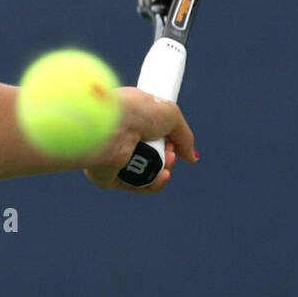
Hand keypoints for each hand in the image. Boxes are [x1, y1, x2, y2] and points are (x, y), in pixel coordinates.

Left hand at [82, 88, 198, 192]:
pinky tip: (163, 175)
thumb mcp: (171, 114)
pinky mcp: (106, 176)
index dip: (168, 139)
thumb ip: (184, 137)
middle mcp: (120, 137)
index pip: (152, 133)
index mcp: (130, 117)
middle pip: (153, 155)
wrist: (112, 126)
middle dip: (169, 156)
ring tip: (167, 161)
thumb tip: (191, 157)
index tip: (174, 140)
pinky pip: (136, 185)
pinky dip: (153, 183)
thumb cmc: (136, 111)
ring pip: (147, 172)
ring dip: (164, 169)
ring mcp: (113, 157)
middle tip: (171, 151)